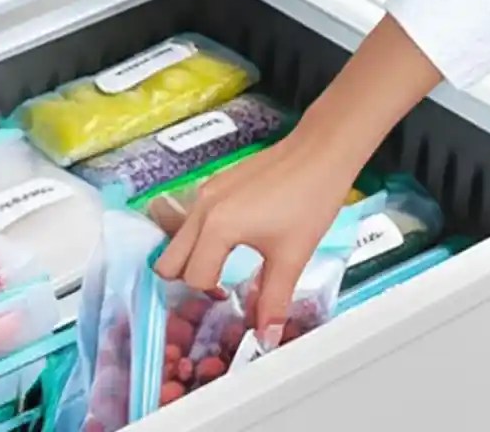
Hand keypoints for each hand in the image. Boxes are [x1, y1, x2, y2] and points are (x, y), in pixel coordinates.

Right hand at [154, 14, 443, 339]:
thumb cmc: (309, 199)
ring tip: (224, 265)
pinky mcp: (214, 185)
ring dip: (192, 259)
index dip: (212, 296)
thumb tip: (266, 337)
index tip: (233, 298)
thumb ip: (273, 300)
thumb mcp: (292, 255)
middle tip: (219, 286)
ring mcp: (204, 193)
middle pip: (168, 260)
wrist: (320, 152)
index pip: (194, 278)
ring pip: (177, 239)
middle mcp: (201, 209)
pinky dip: (201, 239)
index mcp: (216, 227)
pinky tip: (234, 240)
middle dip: (187, 280)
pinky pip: (192, 221)